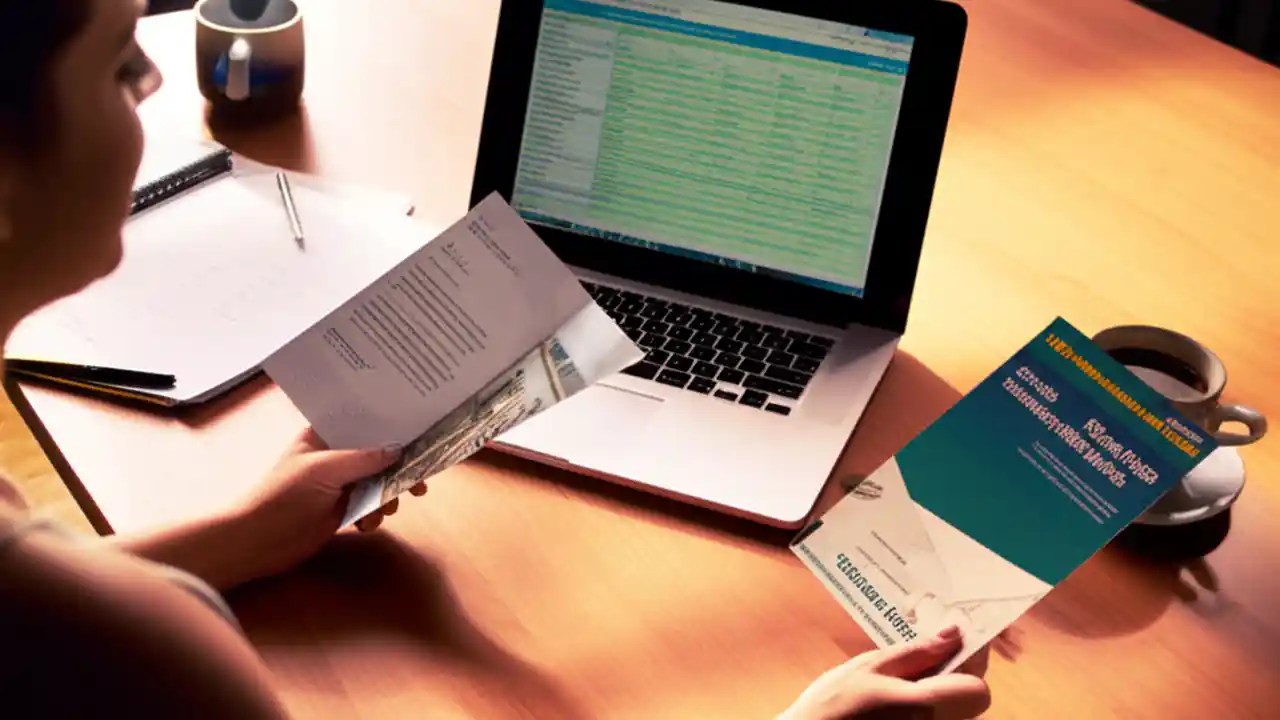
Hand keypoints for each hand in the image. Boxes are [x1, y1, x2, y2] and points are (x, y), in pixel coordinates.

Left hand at [229, 427, 425, 580]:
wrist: (258, 542)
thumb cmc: (285, 495)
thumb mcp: (326, 469)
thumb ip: (365, 459)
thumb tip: (399, 450)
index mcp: (323, 435)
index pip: (362, 422)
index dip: (390, 426)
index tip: (419, 433)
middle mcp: (333, 455)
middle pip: (376, 454)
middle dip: (397, 469)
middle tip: (419, 482)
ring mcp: (338, 484)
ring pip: (377, 482)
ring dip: (387, 496)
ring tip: (386, 509)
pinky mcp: (340, 510)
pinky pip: (369, 506)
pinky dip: (374, 514)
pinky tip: (366, 524)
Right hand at [779, 627, 990, 719]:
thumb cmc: (832, 705)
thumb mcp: (869, 667)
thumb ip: (916, 653)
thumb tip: (953, 634)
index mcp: (925, 704)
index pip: (978, 689)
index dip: (972, 663)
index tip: (955, 642)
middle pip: (968, 699)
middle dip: (954, 674)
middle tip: (923, 657)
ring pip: (954, 708)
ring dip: (939, 689)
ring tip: (901, 680)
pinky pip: (935, 717)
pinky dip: (924, 704)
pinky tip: (895, 700)